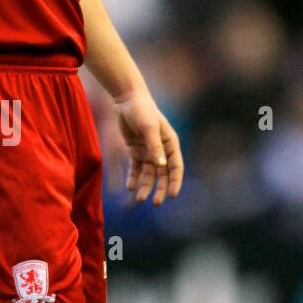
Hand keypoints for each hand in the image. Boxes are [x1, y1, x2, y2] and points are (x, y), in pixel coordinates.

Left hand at [112, 86, 182, 205]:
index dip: (175, 181)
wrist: (126, 100)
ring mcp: (148, 151)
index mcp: (170, 143)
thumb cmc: (142, 111)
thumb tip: (161, 166)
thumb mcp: (148, 128)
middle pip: (163, 174)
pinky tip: (130, 188)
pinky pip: (136, 169)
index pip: (176, 166)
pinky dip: (134, 178)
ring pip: (149, 174)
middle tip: (155, 202)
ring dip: (145, 186)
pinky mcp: (135, 151)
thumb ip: (154, 146)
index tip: (172, 195)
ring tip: (140, 198)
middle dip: (160, 189)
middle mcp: (161, 150)